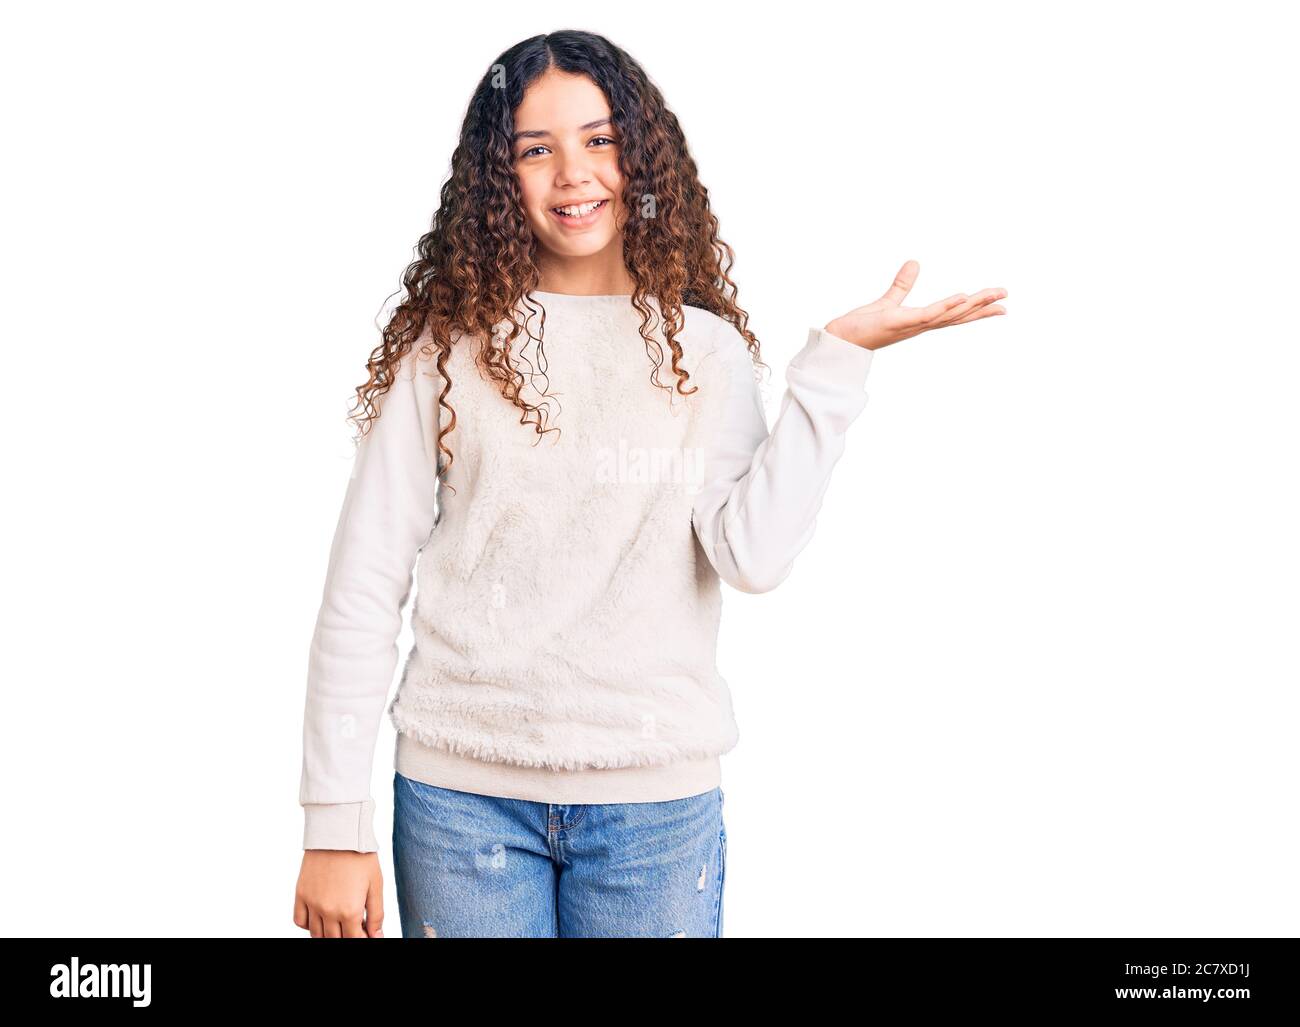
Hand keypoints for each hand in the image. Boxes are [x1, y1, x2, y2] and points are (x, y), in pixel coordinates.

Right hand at [294, 849, 384, 937]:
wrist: (339, 833)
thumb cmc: (361, 856)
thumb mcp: (376, 884)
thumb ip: (377, 914)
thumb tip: (377, 936)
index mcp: (350, 911)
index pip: (354, 940)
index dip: (362, 938)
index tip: (365, 932)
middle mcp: (328, 911)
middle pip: (334, 940)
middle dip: (346, 936)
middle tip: (355, 926)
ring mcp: (312, 903)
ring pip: (316, 934)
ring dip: (328, 934)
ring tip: (339, 924)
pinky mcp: (301, 894)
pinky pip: (299, 921)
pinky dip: (309, 925)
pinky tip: (321, 918)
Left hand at [825, 260, 1006, 350]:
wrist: (841, 341)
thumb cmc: (862, 327)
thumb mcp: (887, 301)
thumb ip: (902, 284)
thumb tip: (914, 262)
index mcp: (921, 320)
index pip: (954, 314)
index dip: (977, 310)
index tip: (1000, 306)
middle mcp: (921, 325)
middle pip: (958, 316)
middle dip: (983, 308)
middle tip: (1007, 300)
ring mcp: (912, 325)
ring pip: (949, 314)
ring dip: (972, 305)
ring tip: (993, 295)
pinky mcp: (900, 322)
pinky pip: (928, 315)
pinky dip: (946, 306)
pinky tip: (962, 297)